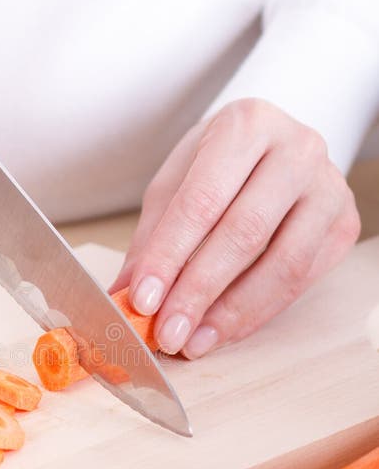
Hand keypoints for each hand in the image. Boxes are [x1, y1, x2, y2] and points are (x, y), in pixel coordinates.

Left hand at [110, 99, 359, 357]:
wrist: (273, 150)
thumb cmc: (217, 166)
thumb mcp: (174, 186)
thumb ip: (152, 238)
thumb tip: (124, 296)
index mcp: (246, 126)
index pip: (202, 199)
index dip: (169, 255)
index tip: (143, 300)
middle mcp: (297, 149)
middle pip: (245, 233)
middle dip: (198, 291)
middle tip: (166, 333)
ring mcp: (329, 187)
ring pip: (282, 263)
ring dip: (231, 313)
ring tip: (192, 342)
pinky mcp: (343, 225)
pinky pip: (301, 281)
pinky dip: (257, 313)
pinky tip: (222, 332)